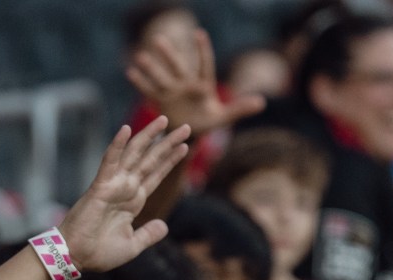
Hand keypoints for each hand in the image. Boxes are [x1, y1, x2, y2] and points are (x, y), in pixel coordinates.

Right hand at [58, 118, 189, 271]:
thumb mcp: (132, 245)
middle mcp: (125, 189)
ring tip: (165, 120)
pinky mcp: (100, 187)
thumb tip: (164, 226)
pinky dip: (117, 146)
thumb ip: (148, 234)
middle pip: (150, 160)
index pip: (155, 175)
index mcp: (133, 202)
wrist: (77, 257)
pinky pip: (110, 162)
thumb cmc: (99, 253)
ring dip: (149, 137)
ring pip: (134, 155)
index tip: (184, 146)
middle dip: (167, 144)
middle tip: (186, 127)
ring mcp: (113, 186)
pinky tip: (125, 129)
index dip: (169, 161)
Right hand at [126, 29, 264, 137]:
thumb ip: (240, 108)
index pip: (203, 65)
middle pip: (177, 67)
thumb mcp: (224, 117)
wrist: (191, 133)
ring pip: (161, 77)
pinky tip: (130, 72)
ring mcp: (172, 91)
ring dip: (151, 67)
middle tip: (159, 40)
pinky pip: (149, 90)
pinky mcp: (161, 100)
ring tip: (140, 56)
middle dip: (168, 55)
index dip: (202, 51)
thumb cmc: (209, 123)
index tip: (199, 35)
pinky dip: (140, 82)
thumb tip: (262, 102)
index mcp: (203, 86)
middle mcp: (186, 84)